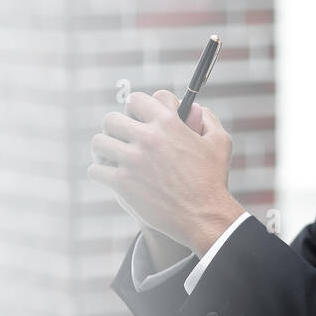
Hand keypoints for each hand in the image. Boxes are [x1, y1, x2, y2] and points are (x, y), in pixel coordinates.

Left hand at [88, 89, 243, 255]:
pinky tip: (112, 177)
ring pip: (99, 142)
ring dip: (105, 149)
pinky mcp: (122, 183)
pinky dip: (101, 173)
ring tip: (112, 157)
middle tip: (123, 139)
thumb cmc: (213, 179)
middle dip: (116, 128)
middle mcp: (148, 137)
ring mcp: (132, 160)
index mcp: (168, 122)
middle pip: (111, 119)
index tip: (142, 119)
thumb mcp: (220, 142)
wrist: (204, 215)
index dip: (140, 109)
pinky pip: (95, 170)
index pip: (138, 99)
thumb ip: (207, 120)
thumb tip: (195, 108)